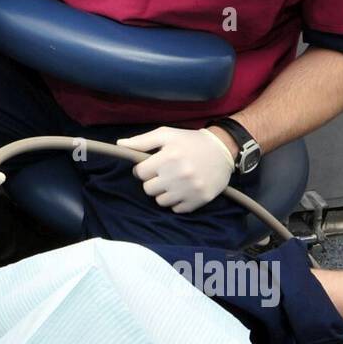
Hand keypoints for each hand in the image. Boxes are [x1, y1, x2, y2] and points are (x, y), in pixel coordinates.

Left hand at [116, 126, 235, 213]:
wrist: (223, 149)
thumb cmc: (190, 141)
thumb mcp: (166, 134)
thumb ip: (142, 141)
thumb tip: (119, 145)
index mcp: (168, 157)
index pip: (140, 173)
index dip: (143, 169)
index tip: (151, 165)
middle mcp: (178, 175)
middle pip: (148, 189)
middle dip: (153, 181)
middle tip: (163, 174)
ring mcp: (190, 189)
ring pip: (161, 202)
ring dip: (163, 193)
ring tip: (173, 182)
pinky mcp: (199, 199)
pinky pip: (177, 209)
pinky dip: (177, 201)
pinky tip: (183, 190)